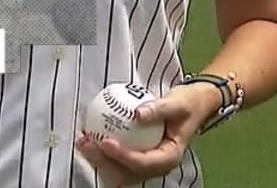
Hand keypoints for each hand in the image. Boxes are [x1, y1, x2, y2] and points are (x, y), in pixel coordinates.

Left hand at [75, 82, 216, 186]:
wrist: (194, 105)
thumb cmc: (187, 104)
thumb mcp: (178, 103)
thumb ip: (159, 109)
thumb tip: (136, 113)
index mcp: (169, 157)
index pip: (143, 163)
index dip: (122, 155)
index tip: (105, 141)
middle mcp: (156, 166)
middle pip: (126, 172)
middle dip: (103, 161)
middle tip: (86, 142)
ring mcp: (145, 164)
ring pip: (118, 170)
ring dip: (98, 159)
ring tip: (82, 140)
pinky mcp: (136, 157)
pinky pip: (116, 160)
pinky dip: (101, 152)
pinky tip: (88, 136)